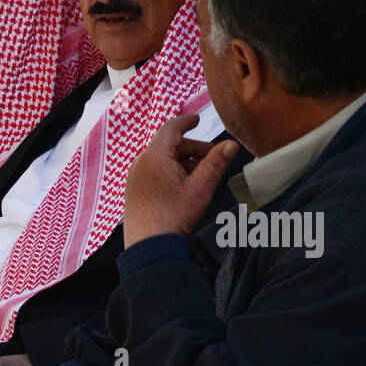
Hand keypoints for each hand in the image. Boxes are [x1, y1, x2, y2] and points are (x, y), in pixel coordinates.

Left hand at [123, 115, 238, 246]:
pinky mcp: (133, 189)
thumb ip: (216, 163)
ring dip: (182, 161)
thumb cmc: (175, 215)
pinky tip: (183, 185)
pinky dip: (170, 170)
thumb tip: (232, 144)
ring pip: (161, 159)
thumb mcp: (200, 188)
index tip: (198, 119)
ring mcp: (134, 177)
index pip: (171, 128)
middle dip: (192, 148)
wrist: (148, 246)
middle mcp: (140, 162)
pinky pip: (153, 171)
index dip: (186, 121)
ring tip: (200, 174)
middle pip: (168, 145)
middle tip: (212, 157)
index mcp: (154, 157)